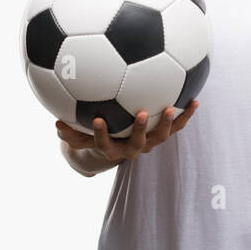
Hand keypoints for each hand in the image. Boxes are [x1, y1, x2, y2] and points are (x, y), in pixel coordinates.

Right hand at [55, 100, 199, 161]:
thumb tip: (55, 123)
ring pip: (161, 136)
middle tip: (143, 113)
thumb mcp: (81, 136)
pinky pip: (177, 126)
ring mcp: (150, 142)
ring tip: (173, 107)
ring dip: (169, 123)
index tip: (97, 119)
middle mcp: (133, 148)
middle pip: (138, 144)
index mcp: (112, 149)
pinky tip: (195, 100)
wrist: (119, 145)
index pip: (105, 144)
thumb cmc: (97, 136)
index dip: (101, 134)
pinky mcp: (164, 133)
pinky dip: (186, 115)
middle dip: (140, 130)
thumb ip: (70, 132)